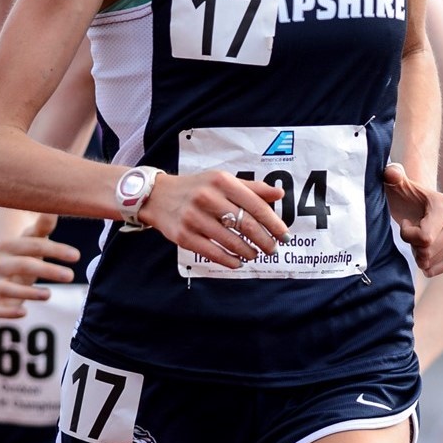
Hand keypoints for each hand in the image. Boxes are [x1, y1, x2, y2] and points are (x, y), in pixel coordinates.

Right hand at [0, 212, 81, 318]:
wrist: (1, 271)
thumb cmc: (24, 252)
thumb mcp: (33, 238)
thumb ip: (43, 226)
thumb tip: (54, 209)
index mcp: (8, 244)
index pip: (33, 245)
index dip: (55, 250)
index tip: (77, 256)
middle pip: (23, 265)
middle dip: (48, 270)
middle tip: (70, 276)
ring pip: (6, 289)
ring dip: (27, 292)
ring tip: (49, 294)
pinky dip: (7, 312)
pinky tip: (24, 312)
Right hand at [140, 170, 288, 268]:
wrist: (157, 196)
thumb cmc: (198, 188)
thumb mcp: (223, 180)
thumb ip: (252, 188)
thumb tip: (280, 194)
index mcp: (222, 181)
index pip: (255, 205)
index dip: (273, 223)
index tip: (285, 235)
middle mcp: (208, 197)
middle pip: (246, 224)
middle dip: (265, 240)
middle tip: (273, 249)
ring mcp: (194, 217)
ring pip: (231, 241)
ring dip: (248, 252)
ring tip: (255, 254)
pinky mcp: (183, 236)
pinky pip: (212, 253)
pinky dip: (229, 260)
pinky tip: (238, 261)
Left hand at [384, 162, 442, 276]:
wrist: (416, 204)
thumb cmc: (403, 195)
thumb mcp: (395, 183)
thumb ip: (392, 175)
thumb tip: (392, 173)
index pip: (424, 238)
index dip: (407, 234)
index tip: (406, 221)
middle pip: (427, 251)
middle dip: (412, 245)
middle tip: (412, 231)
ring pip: (431, 261)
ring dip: (418, 254)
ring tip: (418, 238)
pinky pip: (441, 268)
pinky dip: (427, 265)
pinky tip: (422, 254)